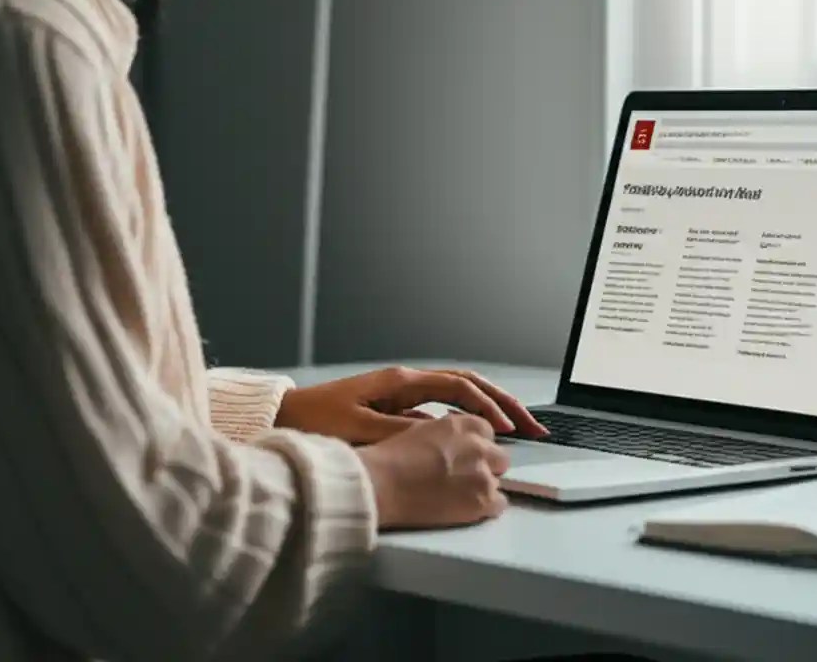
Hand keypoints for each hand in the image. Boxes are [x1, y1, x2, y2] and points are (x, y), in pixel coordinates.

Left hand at [275, 366, 546, 444]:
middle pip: (469, 385)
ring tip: (519, 428)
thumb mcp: (358, 430)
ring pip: (460, 395)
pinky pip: (444, 409)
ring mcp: (404, 393)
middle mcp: (407, 382)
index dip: (490, 407)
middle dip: (505, 403)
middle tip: (534, 426)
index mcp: (401, 382)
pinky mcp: (397, 407)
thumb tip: (441, 435)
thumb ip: (402, 432)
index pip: (460, 388)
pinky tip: (481, 435)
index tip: (511, 428)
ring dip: (491, 410)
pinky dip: (468, 418)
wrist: (283, 416)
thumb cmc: (314, 422)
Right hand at [358, 413, 509, 528]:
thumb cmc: (390, 459)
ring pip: (499, 482)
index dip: (476, 447)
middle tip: (462, 478)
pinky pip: (499, 504)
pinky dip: (486, 508)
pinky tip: (465, 509)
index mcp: (463, 424)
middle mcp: (479, 445)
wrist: (379, 485)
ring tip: (459, 497)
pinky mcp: (482, 500)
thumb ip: (450, 433)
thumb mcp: (424, 429)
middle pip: (499, 458)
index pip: (488, 433)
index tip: (464, 457)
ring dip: (483, 488)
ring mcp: (483, 473)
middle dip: (485, 467)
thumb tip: (461, 443)